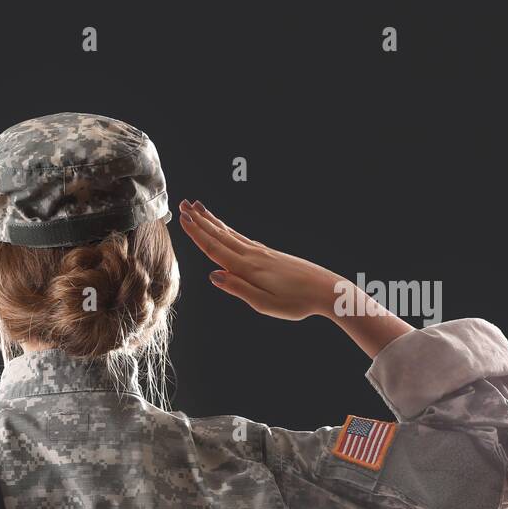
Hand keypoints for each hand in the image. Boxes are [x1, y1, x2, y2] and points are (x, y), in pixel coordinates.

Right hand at [177, 199, 414, 357]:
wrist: (325, 290)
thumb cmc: (296, 302)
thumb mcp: (264, 303)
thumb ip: (237, 288)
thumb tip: (213, 275)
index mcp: (247, 268)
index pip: (215, 248)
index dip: (197, 234)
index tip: (182, 218)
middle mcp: (252, 255)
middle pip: (220, 235)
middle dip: (200, 220)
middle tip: (183, 204)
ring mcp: (261, 252)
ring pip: (230, 233)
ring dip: (212, 221)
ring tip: (199, 208)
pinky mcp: (269, 255)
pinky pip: (241, 238)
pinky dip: (228, 230)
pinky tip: (224, 228)